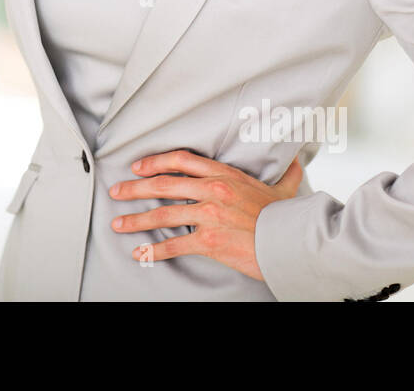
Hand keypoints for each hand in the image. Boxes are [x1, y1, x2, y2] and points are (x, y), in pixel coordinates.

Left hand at [108, 149, 303, 280]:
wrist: (291, 241)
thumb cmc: (285, 217)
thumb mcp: (284, 189)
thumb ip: (287, 174)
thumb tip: (297, 161)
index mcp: (224, 175)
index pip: (181, 160)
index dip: (155, 161)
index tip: (138, 166)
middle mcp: (212, 190)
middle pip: (163, 184)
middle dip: (135, 188)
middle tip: (117, 192)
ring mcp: (209, 215)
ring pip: (163, 213)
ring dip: (136, 219)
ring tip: (119, 223)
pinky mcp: (209, 240)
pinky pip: (175, 245)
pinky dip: (154, 250)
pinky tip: (140, 252)